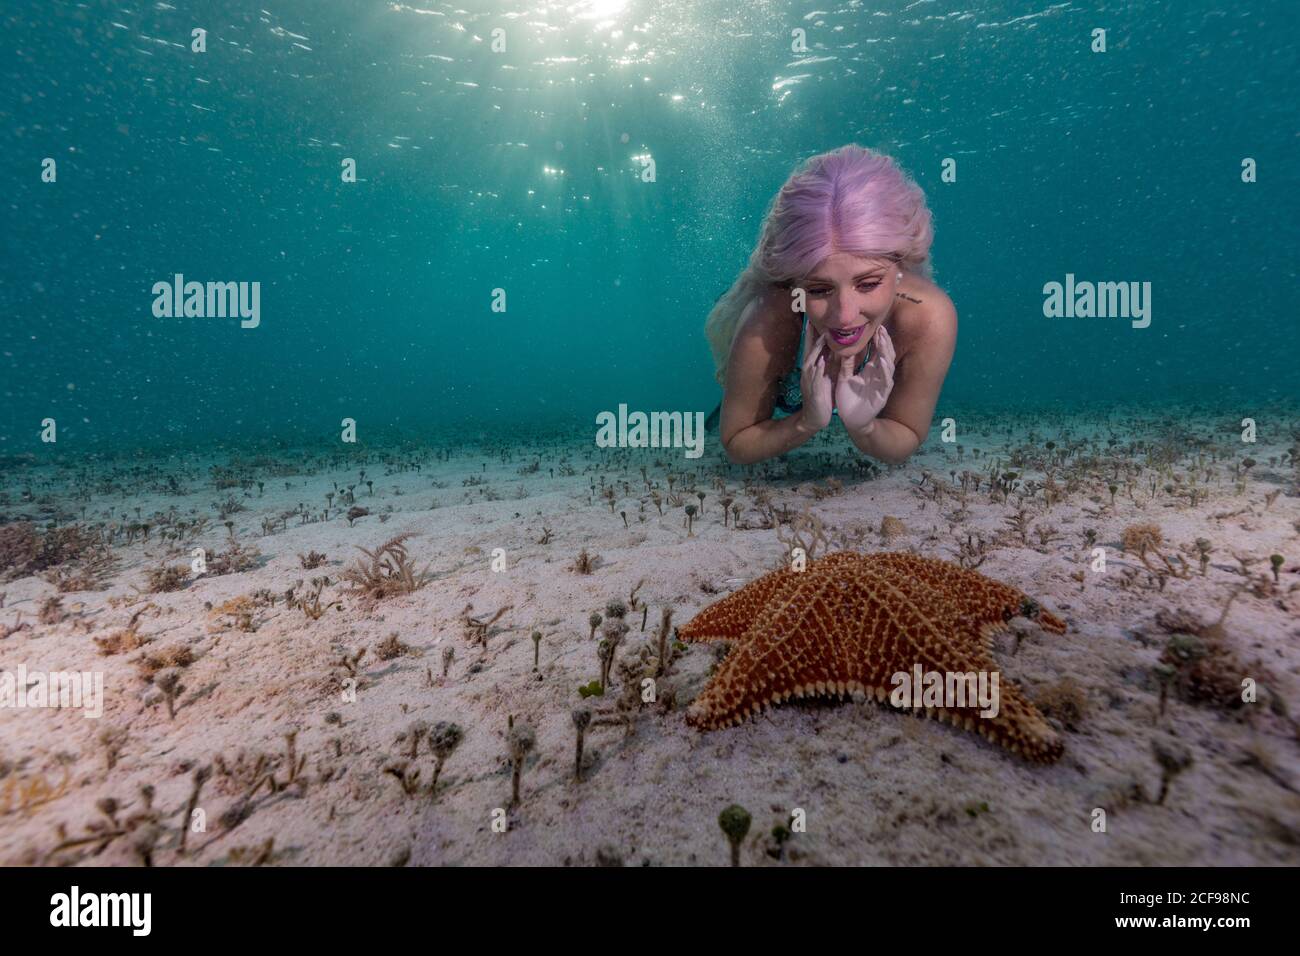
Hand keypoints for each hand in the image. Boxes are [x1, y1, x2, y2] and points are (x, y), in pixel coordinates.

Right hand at [796, 320, 833, 434]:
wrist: (815, 418)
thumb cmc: (822, 396)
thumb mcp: (826, 376)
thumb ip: (828, 362)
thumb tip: (833, 348)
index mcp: (813, 367)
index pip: (812, 347)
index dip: (813, 333)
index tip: (814, 318)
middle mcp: (808, 371)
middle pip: (808, 350)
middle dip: (810, 336)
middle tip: (812, 320)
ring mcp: (809, 381)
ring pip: (811, 362)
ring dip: (815, 351)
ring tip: (820, 338)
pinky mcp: (813, 391)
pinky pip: (815, 379)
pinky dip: (817, 370)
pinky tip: (820, 363)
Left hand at [835, 325, 895, 433]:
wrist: (850, 420)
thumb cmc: (849, 399)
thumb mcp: (845, 377)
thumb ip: (847, 363)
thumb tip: (843, 346)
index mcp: (871, 371)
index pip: (877, 352)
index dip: (878, 340)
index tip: (876, 326)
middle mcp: (879, 376)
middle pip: (885, 355)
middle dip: (884, 342)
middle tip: (881, 328)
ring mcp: (882, 385)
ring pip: (888, 365)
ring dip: (886, 351)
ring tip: (883, 339)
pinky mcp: (882, 395)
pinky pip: (886, 380)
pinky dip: (884, 369)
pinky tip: (881, 359)